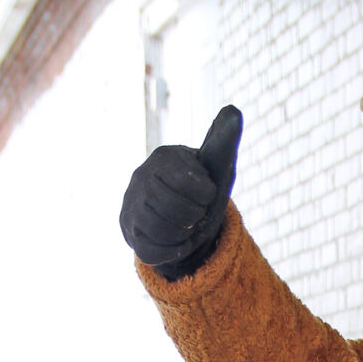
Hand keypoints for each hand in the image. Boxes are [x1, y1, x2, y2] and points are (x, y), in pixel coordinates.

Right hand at [120, 105, 242, 280]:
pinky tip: (178, 241)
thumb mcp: (217, 165)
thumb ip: (224, 140)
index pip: (189, 183)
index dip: (205, 195)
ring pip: (161, 231)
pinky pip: (151, 251)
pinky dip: (173, 251)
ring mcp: (131, 205)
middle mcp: (141, 177)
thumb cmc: (203, 188)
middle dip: (194, 216)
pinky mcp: (129, 232)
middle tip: (196, 211)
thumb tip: (233, 110)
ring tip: (187, 225)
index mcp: (164, 157)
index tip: (205, 192)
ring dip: (184, 234)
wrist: (184, 218)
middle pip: (175, 210)